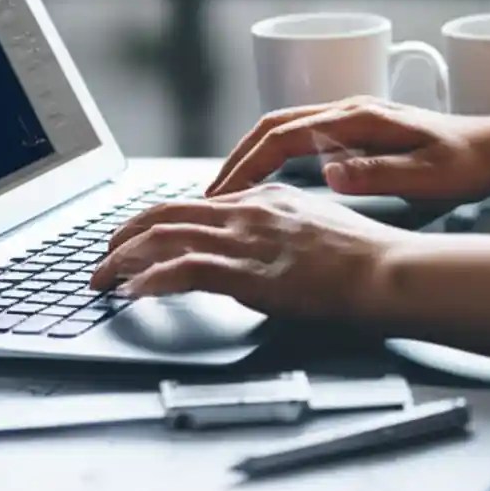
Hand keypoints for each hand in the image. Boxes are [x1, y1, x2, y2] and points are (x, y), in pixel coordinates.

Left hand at [91, 184, 410, 320]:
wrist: (388, 271)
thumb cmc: (362, 258)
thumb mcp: (310, 227)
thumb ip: (273, 231)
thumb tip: (247, 248)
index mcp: (260, 198)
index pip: (190, 204)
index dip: (152, 222)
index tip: (133, 240)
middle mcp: (245, 211)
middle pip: (163, 213)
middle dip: (122, 236)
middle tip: (101, 258)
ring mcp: (243, 239)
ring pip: (162, 237)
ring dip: (122, 260)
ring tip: (102, 279)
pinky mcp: (246, 270)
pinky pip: (183, 270)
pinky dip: (150, 280)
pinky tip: (133, 292)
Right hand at [206, 96, 489, 200]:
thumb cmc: (465, 165)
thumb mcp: (427, 177)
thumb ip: (377, 174)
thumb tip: (329, 173)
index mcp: (357, 120)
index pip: (282, 137)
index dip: (247, 165)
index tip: (224, 195)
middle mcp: (347, 111)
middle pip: (271, 127)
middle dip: (236, 160)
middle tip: (211, 195)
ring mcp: (349, 116)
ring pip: (281, 128)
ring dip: (250, 156)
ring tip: (229, 190)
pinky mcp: (354, 127)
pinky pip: (298, 135)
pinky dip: (270, 155)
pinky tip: (266, 180)